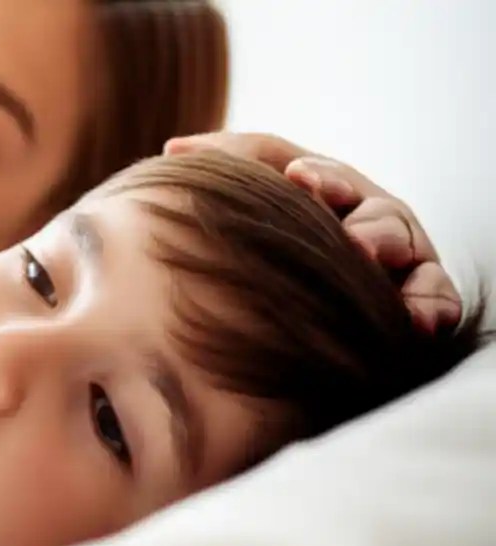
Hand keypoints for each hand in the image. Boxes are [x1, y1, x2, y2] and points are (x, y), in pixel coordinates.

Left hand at [165, 132, 462, 333]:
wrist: (262, 333)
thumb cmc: (252, 249)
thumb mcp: (243, 204)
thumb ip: (221, 171)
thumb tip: (174, 148)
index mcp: (325, 194)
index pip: (325, 180)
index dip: (317, 178)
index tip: (296, 178)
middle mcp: (365, 223)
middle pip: (374, 212)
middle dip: (362, 218)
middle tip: (349, 234)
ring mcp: (394, 262)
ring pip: (405, 249)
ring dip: (390, 250)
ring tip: (369, 257)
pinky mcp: (415, 303)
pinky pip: (434, 301)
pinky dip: (430, 307)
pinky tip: (417, 322)